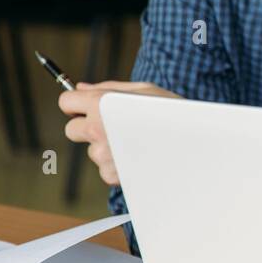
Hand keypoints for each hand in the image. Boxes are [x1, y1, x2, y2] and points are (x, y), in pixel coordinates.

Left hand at [58, 81, 180, 185]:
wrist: (195, 144)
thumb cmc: (173, 112)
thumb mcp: (144, 90)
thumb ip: (107, 88)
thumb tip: (80, 88)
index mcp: (102, 104)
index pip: (66, 103)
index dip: (75, 104)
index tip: (85, 106)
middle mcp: (98, 129)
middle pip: (71, 130)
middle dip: (85, 127)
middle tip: (110, 125)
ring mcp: (104, 154)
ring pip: (92, 150)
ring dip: (106, 147)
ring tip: (136, 141)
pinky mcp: (112, 174)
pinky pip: (104, 168)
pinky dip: (116, 164)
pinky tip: (138, 156)